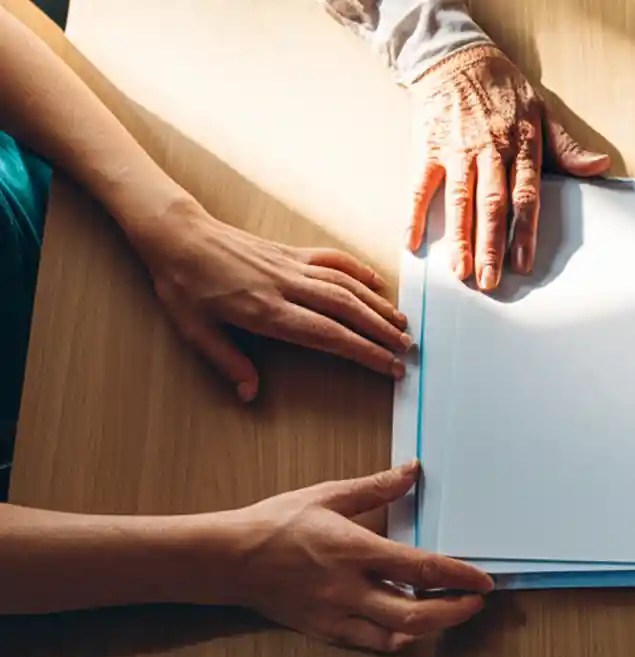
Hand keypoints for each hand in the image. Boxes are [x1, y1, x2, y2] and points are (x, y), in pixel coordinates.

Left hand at [131, 199, 410, 400]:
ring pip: (346, 285)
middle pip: (347, 309)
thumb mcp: (195, 331)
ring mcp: (292, 265)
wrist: (178, 234)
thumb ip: (227, 362)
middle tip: (407, 350)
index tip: (389, 366)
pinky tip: (376, 284)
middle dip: (382, 331)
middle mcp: (287, 286)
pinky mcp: (291, 252)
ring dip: (377, 305)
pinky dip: (359, 270)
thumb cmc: (183, 285)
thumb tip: (250, 394)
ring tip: (401, 325)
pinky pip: (333, 259)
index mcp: (266, 310)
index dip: (363, 352)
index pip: (327, 335)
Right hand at [221, 461, 493, 652]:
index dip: (459, 576)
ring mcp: (335, 613)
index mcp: (353, 549)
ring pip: (396, 635)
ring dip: (432, 627)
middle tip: (477, 602)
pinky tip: (412, 624)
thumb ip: (376, 486)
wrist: (227, 559)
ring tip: (452, 612)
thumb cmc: (276, 522)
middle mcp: (348, 588)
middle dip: (455, 611)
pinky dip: (398, 637)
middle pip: (415, 614)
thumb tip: (413, 470)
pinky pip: (371, 643)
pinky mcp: (324, 630)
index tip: (483, 580)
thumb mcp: (327, 494)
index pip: (420, 568)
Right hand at [407, 43, 610, 291]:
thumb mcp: (542, 112)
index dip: (525, 230)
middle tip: (490, 281)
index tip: (523, 262)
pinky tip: (413, 242)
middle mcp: (489, 150)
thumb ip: (567, 148)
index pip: (525, 195)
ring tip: (459, 271)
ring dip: (458, 237)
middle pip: (491, 204)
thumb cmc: (503, 90)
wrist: (456, 58)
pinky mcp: (427, 148)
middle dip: (491, 245)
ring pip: (459, 200)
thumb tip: (600, 167)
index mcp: (520, 145)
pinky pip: (420, 185)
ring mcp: (456, 150)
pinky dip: (414, 213)